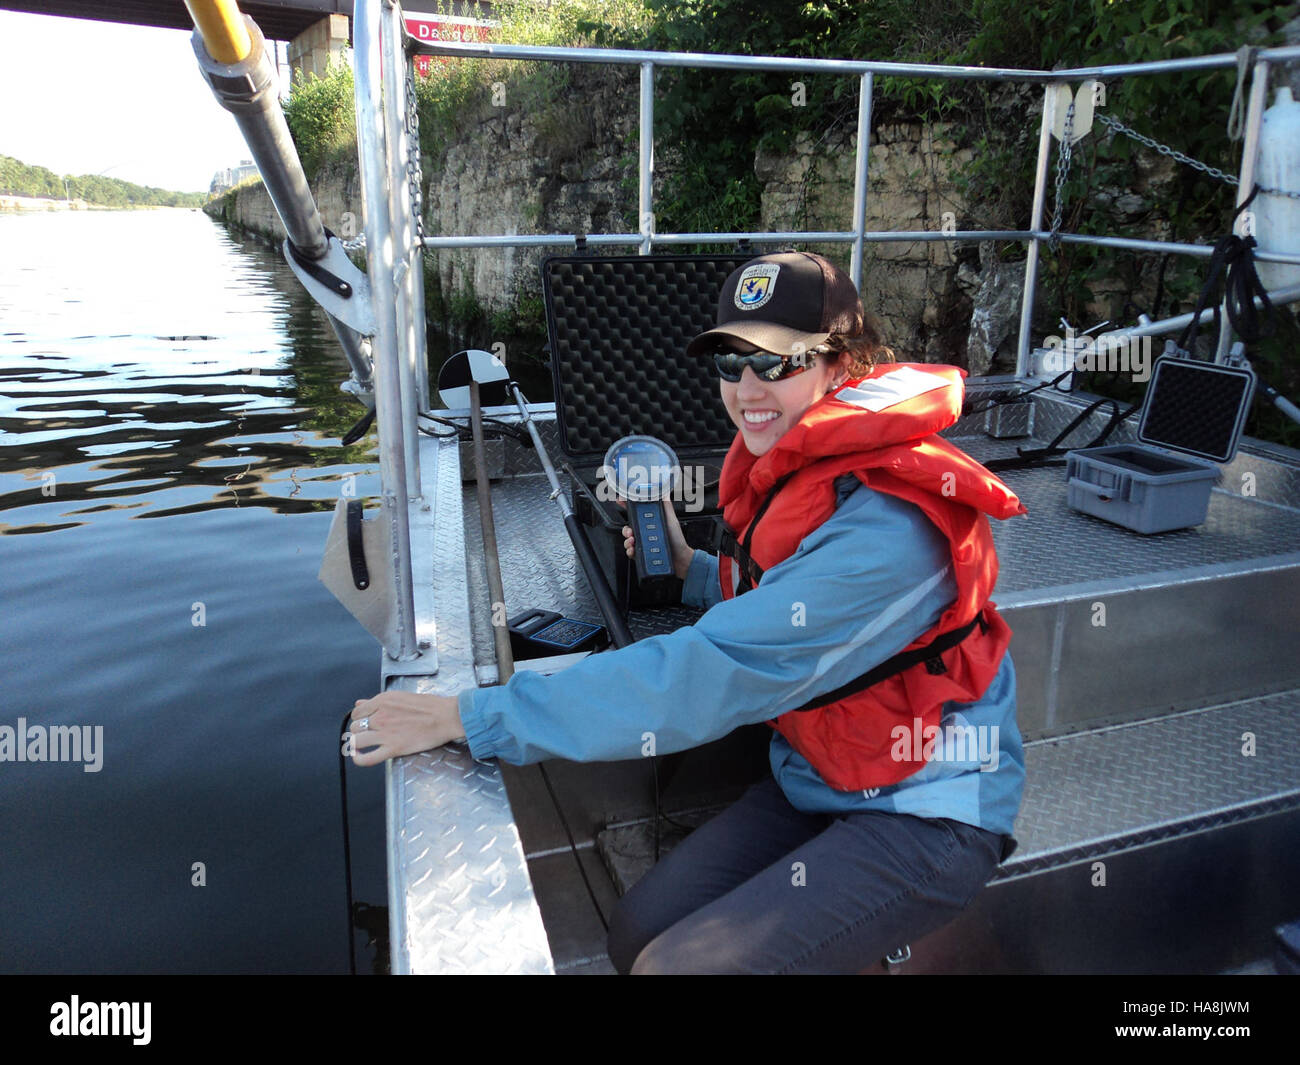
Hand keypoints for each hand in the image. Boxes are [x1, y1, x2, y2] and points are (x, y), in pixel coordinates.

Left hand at [349, 691, 465, 765]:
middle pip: (354, 727)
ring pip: (356, 740)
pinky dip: (359, 760)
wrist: (446, 716)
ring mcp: (385, 733)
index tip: (366, 723)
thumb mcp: (399, 696)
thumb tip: (360, 703)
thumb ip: (377, 701)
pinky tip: (359, 757)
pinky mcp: (393, 748)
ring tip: (364, 745)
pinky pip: (368, 758)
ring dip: (357, 744)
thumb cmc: (429, 706)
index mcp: (382, 701)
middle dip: (358, 731)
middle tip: (369, 734)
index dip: (359, 718)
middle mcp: (380, 716)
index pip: (357, 712)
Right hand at [620, 498, 692, 579]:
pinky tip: (634, 549)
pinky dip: (630, 551)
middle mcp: (644, 533)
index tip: (620, 500)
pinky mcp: (641, 555)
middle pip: (628, 528)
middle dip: (626, 529)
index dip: (626, 506)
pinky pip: (630, 552)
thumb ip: (665, 505)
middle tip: (630, 531)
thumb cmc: (677, 539)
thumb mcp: (670, 519)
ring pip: (627, 540)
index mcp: (648, 523)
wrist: (680, 558)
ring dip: (627, 540)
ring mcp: (642, 544)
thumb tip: (664, 490)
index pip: (635, 513)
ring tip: (633, 541)